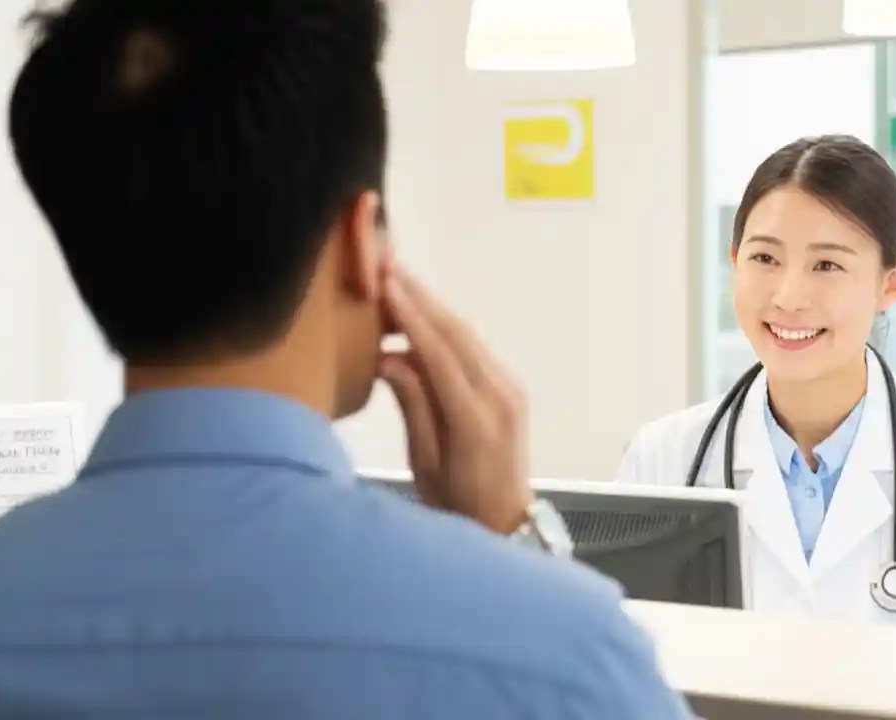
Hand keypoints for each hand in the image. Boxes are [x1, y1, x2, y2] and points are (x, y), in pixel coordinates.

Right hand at [377, 261, 533, 534]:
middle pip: (457, 334)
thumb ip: (412, 406)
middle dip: (421, 297)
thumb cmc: (456, 503)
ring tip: (398, 279)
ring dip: (432, 306)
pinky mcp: (510, 387)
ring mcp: (510, 388)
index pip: (439, 354)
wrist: (505, 523)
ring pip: (467, 336)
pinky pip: (473, 349)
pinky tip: (420, 313)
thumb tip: (388, 357)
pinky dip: (445, 328)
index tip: (385, 285)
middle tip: (387, 266)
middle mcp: (501, 396)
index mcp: (477, 419)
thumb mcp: (425, 462)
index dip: (411, 317)